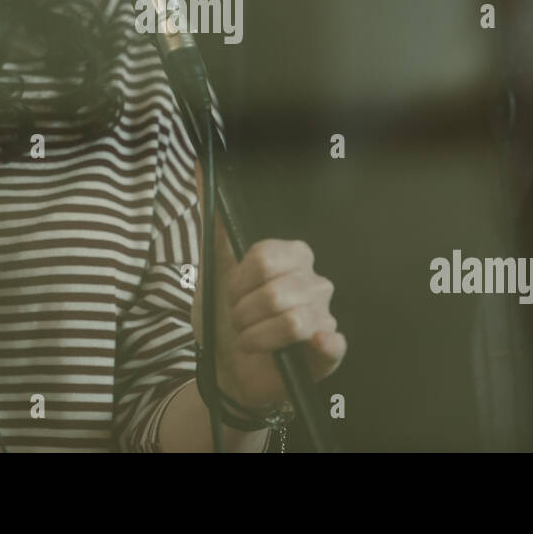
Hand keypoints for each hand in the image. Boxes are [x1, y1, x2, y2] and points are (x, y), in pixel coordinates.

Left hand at [190, 162, 346, 411]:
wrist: (224, 367)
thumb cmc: (224, 316)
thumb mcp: (214, 265)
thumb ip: (212, 217)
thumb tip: (199, 166)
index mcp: (293, 257)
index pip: (267, 256)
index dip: (239, 282)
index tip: (231, 294)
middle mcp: (315, 282)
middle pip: (277, 290)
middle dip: (244, 312)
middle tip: (239, 321)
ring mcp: (325, 316)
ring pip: (292, 320)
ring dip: (256, 336)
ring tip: (251, 340)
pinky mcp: (328, 352)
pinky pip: (332, 343)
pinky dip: (320, 345)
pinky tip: (309, 345)